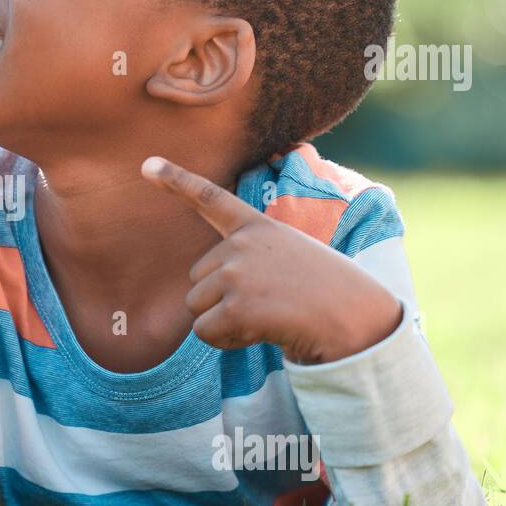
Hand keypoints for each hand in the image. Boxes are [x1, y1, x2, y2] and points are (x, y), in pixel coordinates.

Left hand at [141, 156, 402, 364]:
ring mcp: (236, 273)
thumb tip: (207, 295)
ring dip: (224, 323)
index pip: (211, 198)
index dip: (176, 180)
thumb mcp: (291, 259)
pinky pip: (206, 333)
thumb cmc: (328, 294)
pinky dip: (228, 341)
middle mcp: (240, 244)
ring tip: (268, 317)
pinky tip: (262, 331)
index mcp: (257, 227)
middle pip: (197, 280)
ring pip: (197, 309)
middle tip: (268, 303)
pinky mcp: (236, 306)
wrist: (357, 321)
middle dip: (222, 301)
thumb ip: (250, 261)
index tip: (147, 165)